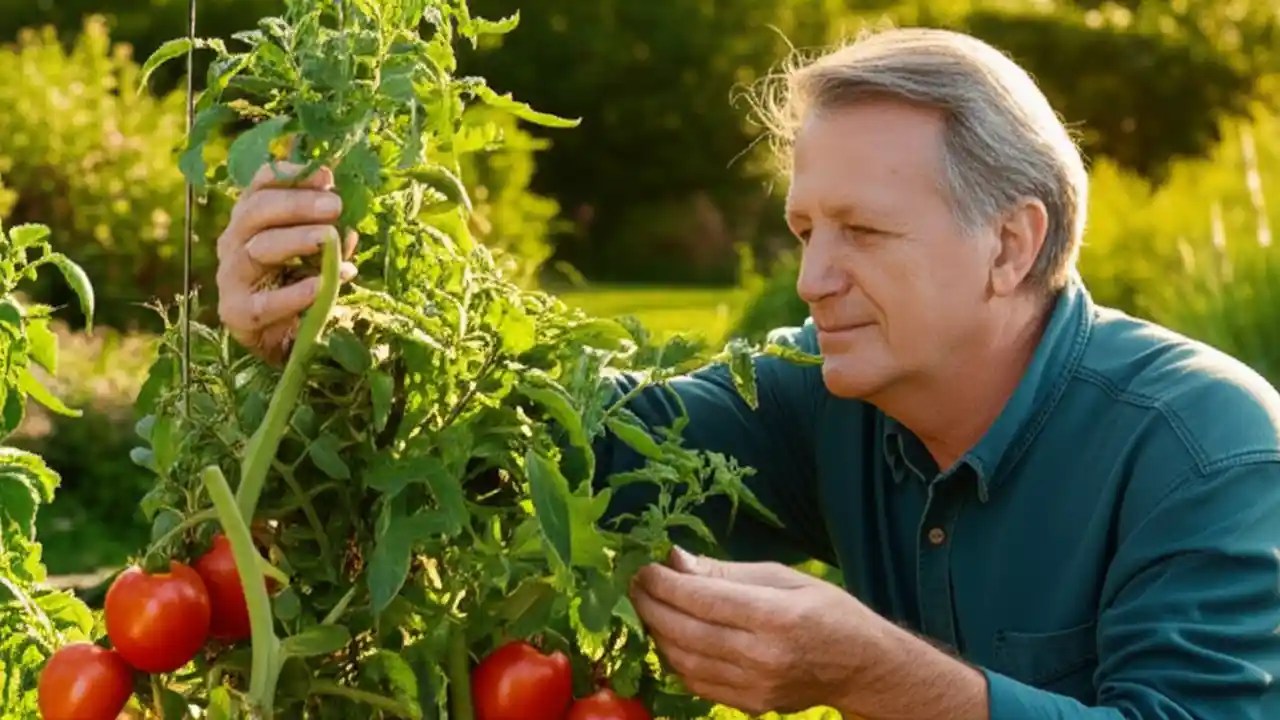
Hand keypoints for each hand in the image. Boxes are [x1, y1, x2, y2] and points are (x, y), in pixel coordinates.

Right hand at [215, 161, 358, 363]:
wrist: (281, 339)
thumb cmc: (299, 283)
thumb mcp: (316, 250)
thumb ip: (326, 228)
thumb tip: (344, 208)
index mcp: (251, 220)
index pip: (260, 186)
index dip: (289, 176)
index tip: (324, 175)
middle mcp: (235, 241)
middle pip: (256, 211)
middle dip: (297, 204)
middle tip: (335, 206)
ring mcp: (231, 277)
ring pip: (258, 249)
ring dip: (297, 240)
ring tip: (330, 239)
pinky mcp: (236, 313)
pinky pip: (264, 303)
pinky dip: (295, 294)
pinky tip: (320, 285)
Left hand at [628, 548, 988, 718]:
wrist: (862, 666)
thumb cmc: (828, 611)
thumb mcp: (785, 576)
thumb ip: (728, 573)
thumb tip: (678, 560)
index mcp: (774, 616)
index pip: (701, 599)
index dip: (664, 583)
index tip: (644, 568)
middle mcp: (761, 655)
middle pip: (685, 632)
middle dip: (651, 606)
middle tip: (635, 586)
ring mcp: (754, 686)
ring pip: (684, 661)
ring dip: (657, 633)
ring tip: (649, 609)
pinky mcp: (750, 704)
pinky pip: (697, 683)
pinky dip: (676, 659)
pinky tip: (671, 638)